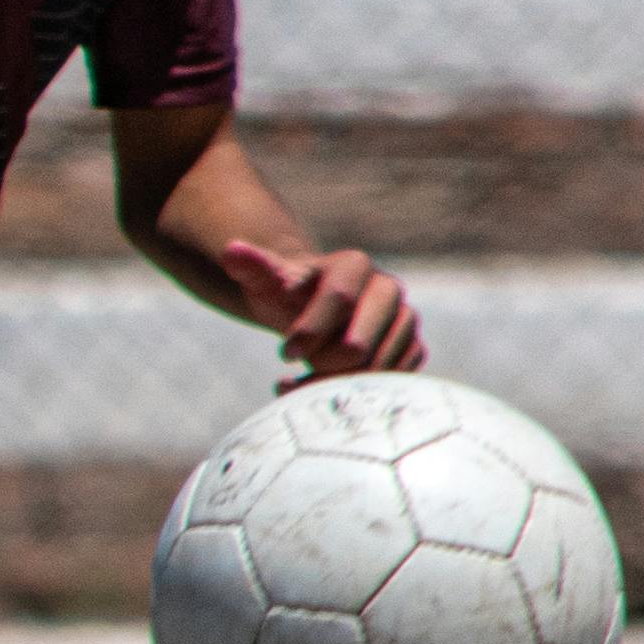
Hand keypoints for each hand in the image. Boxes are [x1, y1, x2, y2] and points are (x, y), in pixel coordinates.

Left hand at [209, 233, 422, 383]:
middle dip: (320, 362)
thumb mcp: (266, 283)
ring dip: (334, 384)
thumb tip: (232, 250)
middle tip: (296, 364)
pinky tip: (325, 389)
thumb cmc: (286, 297)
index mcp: (355, 265)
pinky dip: (356, 393)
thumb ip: (252, 268)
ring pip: (375, 369)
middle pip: (357, 345)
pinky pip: (390, 381)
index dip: (309, 331)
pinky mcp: (411, 348)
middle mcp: (389, 289)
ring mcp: (404, 320)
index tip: (285, 353)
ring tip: (302, 381)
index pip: (338, 299)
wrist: (313, 313)